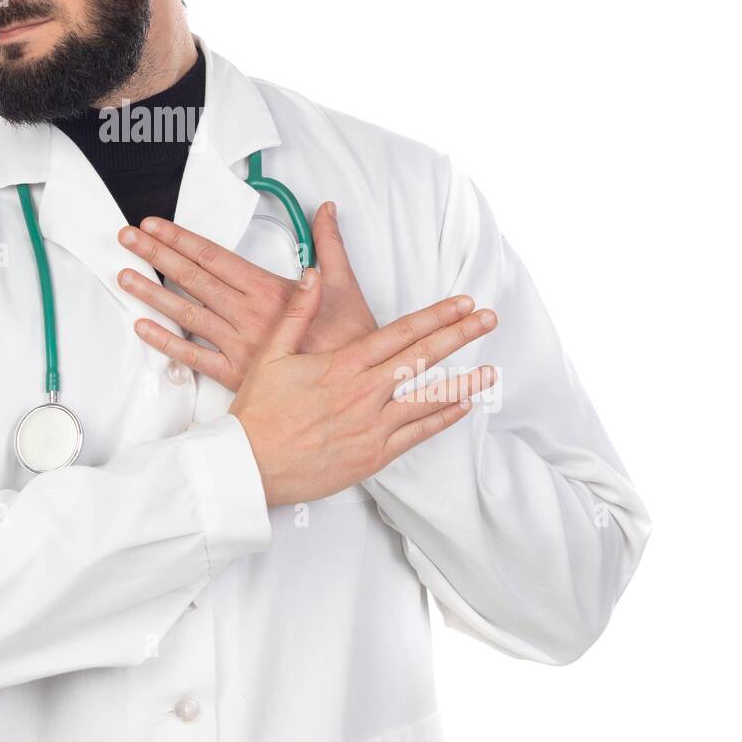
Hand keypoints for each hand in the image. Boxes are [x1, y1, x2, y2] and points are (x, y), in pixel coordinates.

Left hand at [116, 202, 378, 392]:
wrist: (355, 391)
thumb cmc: (350, 338)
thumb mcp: (344, 284)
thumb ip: (329, 243)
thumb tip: (326, 209)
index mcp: (268, 289)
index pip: (213, 256)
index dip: (180, 238)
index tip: (154, 225)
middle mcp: (247, 314)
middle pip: (192, 278)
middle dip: (157, 254)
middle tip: (127, 237)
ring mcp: (238, 345)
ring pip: (186, 314)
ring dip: (153, 294)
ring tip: (125, 275)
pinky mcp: (236, 374)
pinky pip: (193, 357)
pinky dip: (166, 342)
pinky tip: (143, 328)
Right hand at [230, 269, 498, 506]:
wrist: (250, 465)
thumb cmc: (259, 411)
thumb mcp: (272, 353)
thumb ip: (298, 312)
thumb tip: (313, 275)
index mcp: (342, 365)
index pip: (400, 333)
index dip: (435, 315)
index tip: (461, 302)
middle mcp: (364, 393)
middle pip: (422, 358)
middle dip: (459, 335)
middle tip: (488, 318)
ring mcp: (372, 426)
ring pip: (428, 398)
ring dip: (463, 381)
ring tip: (491, 370)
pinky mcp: (374, 455)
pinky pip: (417, 434)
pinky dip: (442, 419)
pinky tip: (461, 407)